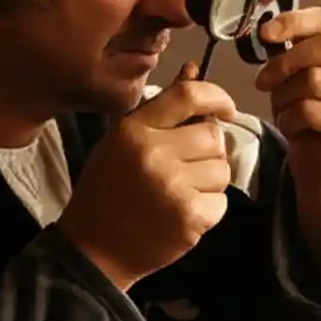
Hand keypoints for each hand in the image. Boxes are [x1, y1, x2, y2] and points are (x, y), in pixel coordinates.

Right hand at [58, 62, 234, 290]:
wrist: (93, 250)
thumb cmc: (108, 189)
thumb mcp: (123, 140)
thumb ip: (160, 107)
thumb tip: (193, 70)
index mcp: (135, 130)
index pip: (189, 95)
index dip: (217, 97)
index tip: (227, 109)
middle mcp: (154, 154)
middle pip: (213, 135)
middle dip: (208, 150)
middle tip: (187, 166)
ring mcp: (173, 187)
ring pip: (222, 169)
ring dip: (210, 180)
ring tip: (182, 191)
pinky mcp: (188, 218)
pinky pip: (222, 201)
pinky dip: (210, 208)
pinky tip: (184, 213)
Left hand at [254, 7, 320, 188]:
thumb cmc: (311, 108)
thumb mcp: (302, 72)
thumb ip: (293, 48)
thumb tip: (267, 30)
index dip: (295, 22)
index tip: (265, 33)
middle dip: (286, 61)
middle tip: (262, 80)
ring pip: (314, 81)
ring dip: (283, 96)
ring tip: (281, 108)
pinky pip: (310, 112)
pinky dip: (288, 120)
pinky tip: (291, 127)